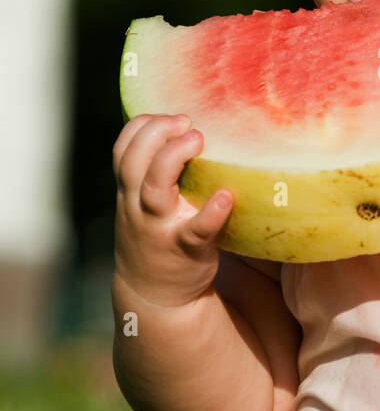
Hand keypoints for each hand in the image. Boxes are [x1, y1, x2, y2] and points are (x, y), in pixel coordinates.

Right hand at [112, 113, 233, 307]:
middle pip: (133, 161)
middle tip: (185, 122)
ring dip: (172, 158)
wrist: (154, 294)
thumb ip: (152, 172)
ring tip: (197, 139)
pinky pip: (195, 231)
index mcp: (131, 191)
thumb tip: (182, 129)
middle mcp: (139, 206)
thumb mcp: (142, 204)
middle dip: (155, 134)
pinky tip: (224, 197)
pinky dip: (209, 214)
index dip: (142, 126)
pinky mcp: (185, 249)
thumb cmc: (156, 235)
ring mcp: (160, 228)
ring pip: (153, 189)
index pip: (123, 149)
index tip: (169, 116)